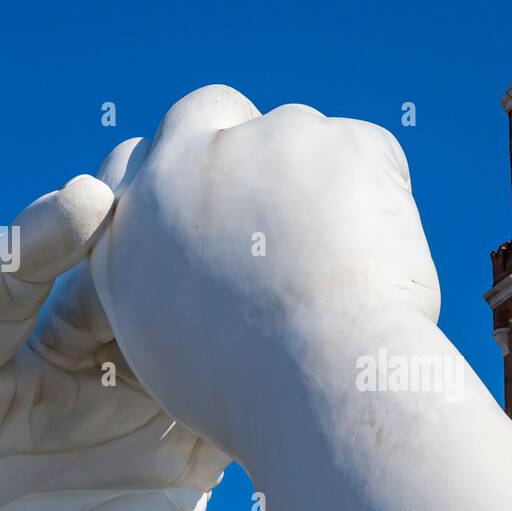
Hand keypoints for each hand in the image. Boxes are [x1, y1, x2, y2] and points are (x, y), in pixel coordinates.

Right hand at [0, 173, 309, 510]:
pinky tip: (81, 206)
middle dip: (216, 256)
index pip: (237, 372)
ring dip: (133, 231)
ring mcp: (27, 394)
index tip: (345, 274)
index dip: (286, 326)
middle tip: (276, 196)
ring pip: (85, 285)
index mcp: (168, 464)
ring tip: (188, 178)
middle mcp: (106, 414)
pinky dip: (29, 251)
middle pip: (173, 308)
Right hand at [89, 85, 439, 459]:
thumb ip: (169, 284)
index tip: (228, 205)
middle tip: (296, 204)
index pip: (143, 156)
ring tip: (349, 274)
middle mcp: (183, 168)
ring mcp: (266, 142)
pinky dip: (381, 195)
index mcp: (130, 225)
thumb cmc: (259, 400)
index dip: (191, 172)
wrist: (323, 388)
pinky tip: (380, 260)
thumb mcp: (173, 352)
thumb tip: (198, 269)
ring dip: (325, 183)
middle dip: (251, 143)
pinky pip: (369, 152)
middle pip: (215, 110)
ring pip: (303, 139)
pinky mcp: (341, 139)